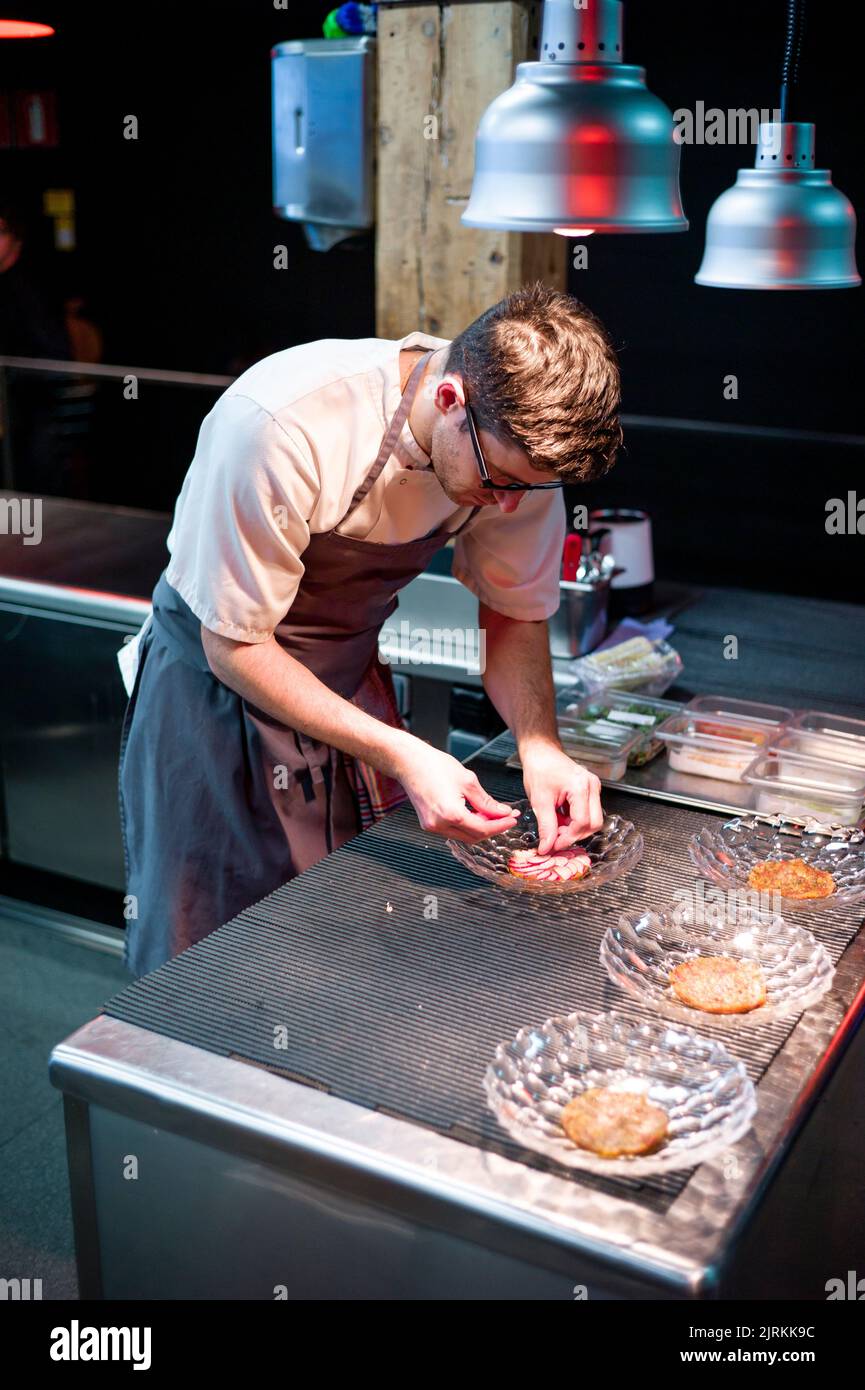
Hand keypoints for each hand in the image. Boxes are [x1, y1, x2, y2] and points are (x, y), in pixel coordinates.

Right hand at [397, 744, 518, 843]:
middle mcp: (439, 825)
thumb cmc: (434, 766)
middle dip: (492, 827)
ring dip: (479, 827)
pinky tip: (474, 813)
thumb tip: (503, 812)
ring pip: (464, 836)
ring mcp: (432, 827)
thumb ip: (487, 802)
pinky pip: (453, 831)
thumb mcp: (468, 781)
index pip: (483, 829)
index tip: (512, 819)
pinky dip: (466, 825)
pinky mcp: (428, 824)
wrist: (409, 762)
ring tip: (490, 812)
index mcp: (451, 814)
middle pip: (474, 837)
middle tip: (505, 816)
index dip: (501, 825)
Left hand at [521, 742, 603, 854]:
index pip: (582, 822)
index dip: (568, 837)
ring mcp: (594, 787)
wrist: (541, 753)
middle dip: (575, 835)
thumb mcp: (539, 800)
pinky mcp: (590, 790)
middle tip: (555, 837)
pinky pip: (589, 812)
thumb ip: (546, 826)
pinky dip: (574, 820)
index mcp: (581, 786)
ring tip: (556, 825)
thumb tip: (547, 847)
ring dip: (575, 828)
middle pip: (594, 823)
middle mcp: (592, 786)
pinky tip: (560, 817)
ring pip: (593, 819)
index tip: (553, 845)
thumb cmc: (539, 769)